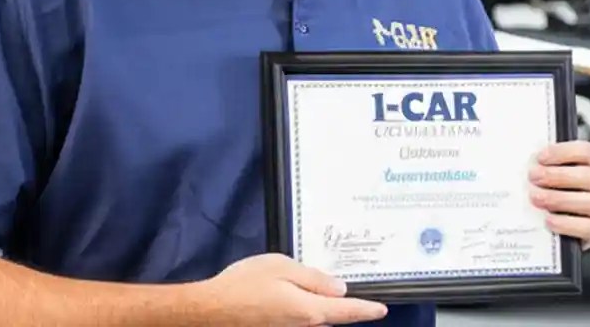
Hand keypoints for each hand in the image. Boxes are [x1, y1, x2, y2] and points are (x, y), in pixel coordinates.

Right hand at [196, 253, 387, 325]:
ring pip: (314, 322)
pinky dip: (304, 313)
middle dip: (342, 308)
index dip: (367, 310)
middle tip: (349, 293)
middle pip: (331, 318)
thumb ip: (314, 279)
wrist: (208, 312)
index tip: (382, 309)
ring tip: (321, 293)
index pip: (347, 311)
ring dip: (320, 311)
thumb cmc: (244, 284)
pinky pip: (298, 324)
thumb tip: (340, 289)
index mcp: (309, 311)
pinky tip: (295, 299)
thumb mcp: (282, 268)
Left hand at [528, 140, 589, 250]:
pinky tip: (548, 220)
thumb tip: (522, 159)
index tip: (540, 157)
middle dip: (557, 175)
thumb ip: (538, 166)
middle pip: (588, 175)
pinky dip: (566, 224)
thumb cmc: (546, 195)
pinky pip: (588, 227)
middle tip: (533, 177)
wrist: (550, 233)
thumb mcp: (543, 177)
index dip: (563, 152)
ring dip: (560, 199)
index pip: (586, 152)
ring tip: (536, 198)